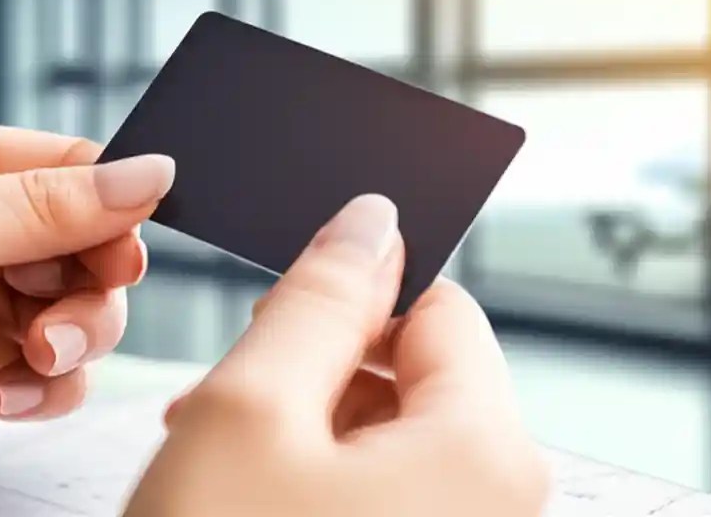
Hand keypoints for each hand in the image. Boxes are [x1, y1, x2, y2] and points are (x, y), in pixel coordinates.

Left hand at [0, 113, 174, 501]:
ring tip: (30, 357)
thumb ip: (50, 205)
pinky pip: (62, 376)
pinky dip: (49, 389)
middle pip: (98, 244)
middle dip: (95, 284)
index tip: (124, 250)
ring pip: (91, 312)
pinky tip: (3, 396)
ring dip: (76, 338)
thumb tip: (152, 172)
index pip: (79, 169)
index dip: (117, 208)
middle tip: (60, 315)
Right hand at [124, 195, 549, 516]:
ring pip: (386, 436)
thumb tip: (371, 220)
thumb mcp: (248, 415)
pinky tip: (239, 492)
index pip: (438, 304)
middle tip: (219, 399)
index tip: (276, 300)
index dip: (349, 288)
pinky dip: (310, 478)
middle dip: (310, 369)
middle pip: (411, 373)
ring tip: (214, 457)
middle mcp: (495, 499)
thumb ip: (317, 302)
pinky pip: (380, 491)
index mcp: (483, 450)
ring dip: (298, 427)